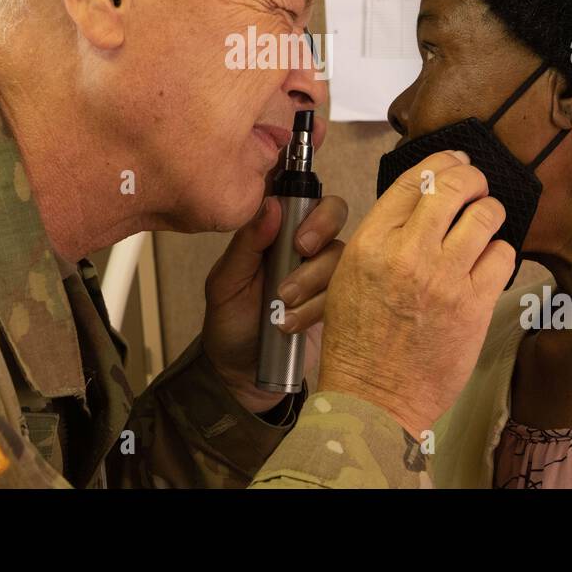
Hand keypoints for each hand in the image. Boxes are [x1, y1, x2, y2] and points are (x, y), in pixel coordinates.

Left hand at [202, 192, 348, 414]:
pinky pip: (346, 290)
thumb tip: (272, 205)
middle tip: (301, 251)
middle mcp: (303, 246)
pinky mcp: (337, 301)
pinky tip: (293, 325)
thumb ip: (246, 244)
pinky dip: (318, 307)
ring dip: (312, 280)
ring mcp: (323, 273)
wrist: (243, 376)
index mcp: (273, 231)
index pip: (300, 195)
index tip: (295, 230)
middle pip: (334, 213)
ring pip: (340, 255)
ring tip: (284, 306)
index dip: (304, 198)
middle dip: (321, 229)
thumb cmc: (230, 324)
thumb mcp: (225, 284)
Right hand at [316, 150, 514, 438]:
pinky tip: (487, 263)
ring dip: (489, 212)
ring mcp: (444, 278)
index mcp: (371, 241)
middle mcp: (408, 252)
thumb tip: (423, 200)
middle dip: (472, 177)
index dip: (441, 161)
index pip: (414, 179)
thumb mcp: (349, 275)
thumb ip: (383, 235)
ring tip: (484, 222)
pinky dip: (498, 253)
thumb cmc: (359, 341)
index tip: (454, 160)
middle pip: (454, 186)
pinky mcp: (474, 305)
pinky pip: (503, 255)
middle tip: (477, 184)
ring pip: (486, 215)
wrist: (374, 396)